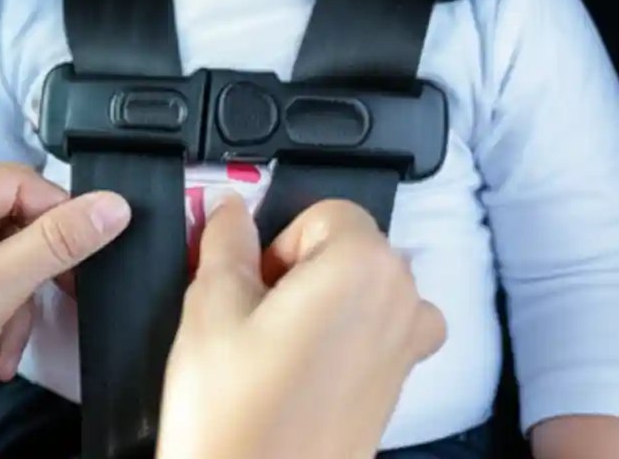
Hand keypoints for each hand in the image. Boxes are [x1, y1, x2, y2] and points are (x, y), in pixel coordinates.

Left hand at [0, 163, 131, 458]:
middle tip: (64, 297)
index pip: (20, 181)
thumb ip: (55, 245)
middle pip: (16, 219)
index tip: (98, 247)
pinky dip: (0, 318)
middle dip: (36, 272)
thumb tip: (110, 208)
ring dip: (18, 305)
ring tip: (7, 343)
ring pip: (7, 257)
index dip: (62, 217)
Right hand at [158, 195, 445, 458]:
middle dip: (301, 271)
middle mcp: (402, 299)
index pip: (324, 212)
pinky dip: (342, 339)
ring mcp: (407, 345)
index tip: (254, 282)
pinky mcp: (398, 384)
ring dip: (322, 303)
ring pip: (361, 290)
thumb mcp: (212, 306)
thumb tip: (229, 207)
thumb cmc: (235, 411)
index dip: (281, 242)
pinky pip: (375, 334)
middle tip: (255, 317)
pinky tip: (299, 373)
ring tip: (275, 348)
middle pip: (349, 249)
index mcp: (364, 265)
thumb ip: (225, 241)